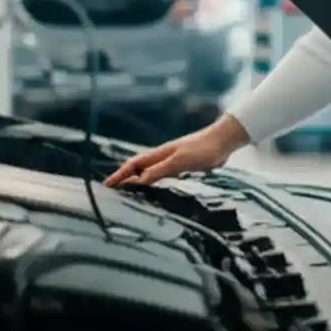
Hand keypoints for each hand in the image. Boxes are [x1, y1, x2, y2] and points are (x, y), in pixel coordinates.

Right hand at [104, 114, 249, 186]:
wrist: (223, 141)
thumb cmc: (202, 149)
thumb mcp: (179, 162)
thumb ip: (159, 171)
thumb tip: (137, 181)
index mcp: (159, 154)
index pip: (134, 165)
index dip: (120, 175)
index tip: (107, 185)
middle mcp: (163, 156)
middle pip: (138, 167)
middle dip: (124, 177)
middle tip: (113, 189)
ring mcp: (173, 159)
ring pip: (149, 170)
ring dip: (137, 178)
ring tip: (128, 189)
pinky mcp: (183, 164)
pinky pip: (161, 173)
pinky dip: (152, 180)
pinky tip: (155, 186)